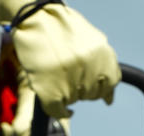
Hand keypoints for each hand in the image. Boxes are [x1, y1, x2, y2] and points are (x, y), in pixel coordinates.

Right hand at [6, 5, 120, 119]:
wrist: (32, 16)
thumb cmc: (59, 25)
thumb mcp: (90, 39)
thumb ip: (103, 65)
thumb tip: (109, 99)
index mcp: (102, 55)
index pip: (111, 82)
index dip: (102, 84)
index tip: (94, 83)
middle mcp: (89, 69)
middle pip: (91, 93)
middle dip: (82, 85)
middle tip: (67, 69)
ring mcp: (70, 81)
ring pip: (74, 100)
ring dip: (66, 91)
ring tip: (55, 70)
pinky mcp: (51, 91)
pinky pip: (58, 111)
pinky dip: (60, 111)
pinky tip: (58, 102)